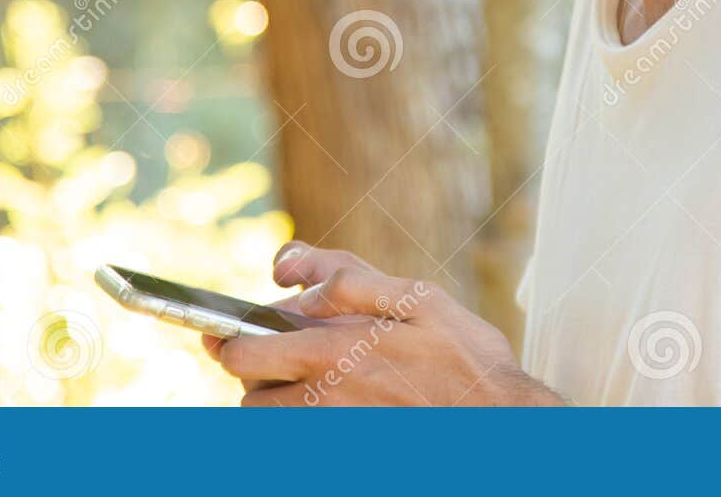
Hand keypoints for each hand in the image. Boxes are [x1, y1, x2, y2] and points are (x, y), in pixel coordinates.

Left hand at [202, 242, 564, 406]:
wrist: (499, 425)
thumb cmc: (464, 360)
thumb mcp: (414, 296)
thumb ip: (344, 276)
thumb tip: (286, 268)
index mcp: (333, 352)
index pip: (244, 353)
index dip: (225, 340)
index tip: (221, 332)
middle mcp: (323, 401)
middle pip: (249, 398)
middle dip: (256, 374)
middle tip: (279, 358)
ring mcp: (333, 435)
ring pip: (272, 424)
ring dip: (281, 403)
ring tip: (319, 384)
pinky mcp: (344, 454)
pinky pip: (303, 442)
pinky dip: (310, 424)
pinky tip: (346, 409)